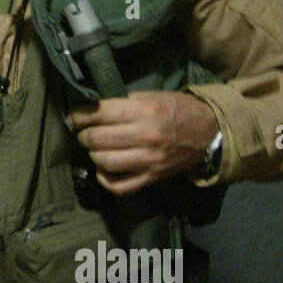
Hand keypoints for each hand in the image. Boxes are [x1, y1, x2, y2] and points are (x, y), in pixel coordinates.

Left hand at [66, 91, 217, 195]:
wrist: (209, 133)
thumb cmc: (179, 110)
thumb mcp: (154, 96)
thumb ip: (126, 103)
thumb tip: (96, 109)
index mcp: (145, 112)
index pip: (101, 113)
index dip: (80, 115)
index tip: (73, 116)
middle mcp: (145, 136)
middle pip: (98, 139)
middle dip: (84, 135)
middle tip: (83, 132)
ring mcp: (148, 160)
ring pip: (105, 162)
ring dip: (93, 154)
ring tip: (94, 148)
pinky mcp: (151, 178)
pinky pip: (120, 186)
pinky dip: (105, 180)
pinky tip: (103, 170)